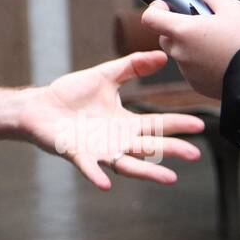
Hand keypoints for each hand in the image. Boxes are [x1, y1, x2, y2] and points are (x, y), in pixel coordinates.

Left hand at [19, 50, 205, 189]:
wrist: (39, 106)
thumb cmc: (72, 95)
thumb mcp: (105, 76)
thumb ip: (132, 67)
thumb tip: (162, 55)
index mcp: (126, 124)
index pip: (157, 125)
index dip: (177, 125)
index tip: (199, 124)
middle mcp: (117, 141)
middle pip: (149, 147)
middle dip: (171, 150)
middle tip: (194, 154)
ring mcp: (99, 151)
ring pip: (127, 164)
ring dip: (147, 172)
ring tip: (169, 179)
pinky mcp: (77, 154)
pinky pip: (89, 168)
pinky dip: (96, 175)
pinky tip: (106, 184)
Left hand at [141, 0, 239, 99]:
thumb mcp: (236, 10)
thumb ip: (215, 0)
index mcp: (183, 31)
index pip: (150, 18)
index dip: (156, 9)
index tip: (166, 5)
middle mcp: (180, 52)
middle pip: (166, 37)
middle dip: (178, 29)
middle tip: (203, 26)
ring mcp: (187, 71)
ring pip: (181, 54)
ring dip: (192, 47)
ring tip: (220, 45)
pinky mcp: (198, 85)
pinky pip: (193, 70)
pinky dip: (202, 64)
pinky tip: (223, 61)